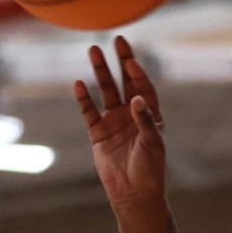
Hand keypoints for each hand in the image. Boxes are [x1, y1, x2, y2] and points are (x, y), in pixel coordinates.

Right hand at [75, 36, 165, 210]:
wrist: (133, 192)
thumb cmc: (150, 169)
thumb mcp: (152, 143)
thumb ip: (145, 120)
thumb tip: (136, 98)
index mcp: (150, 114)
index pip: (143, 87)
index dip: (138, 73)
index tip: (131, 61)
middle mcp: (131, 114)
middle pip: (125, 81)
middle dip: (121, 61)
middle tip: (116, 39)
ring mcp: (113, 121)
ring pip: (106, 90)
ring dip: (100, 71)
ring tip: (93, 51)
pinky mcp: (98, 132)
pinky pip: (89, 111)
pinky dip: (84, 98)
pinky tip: (79, 83)